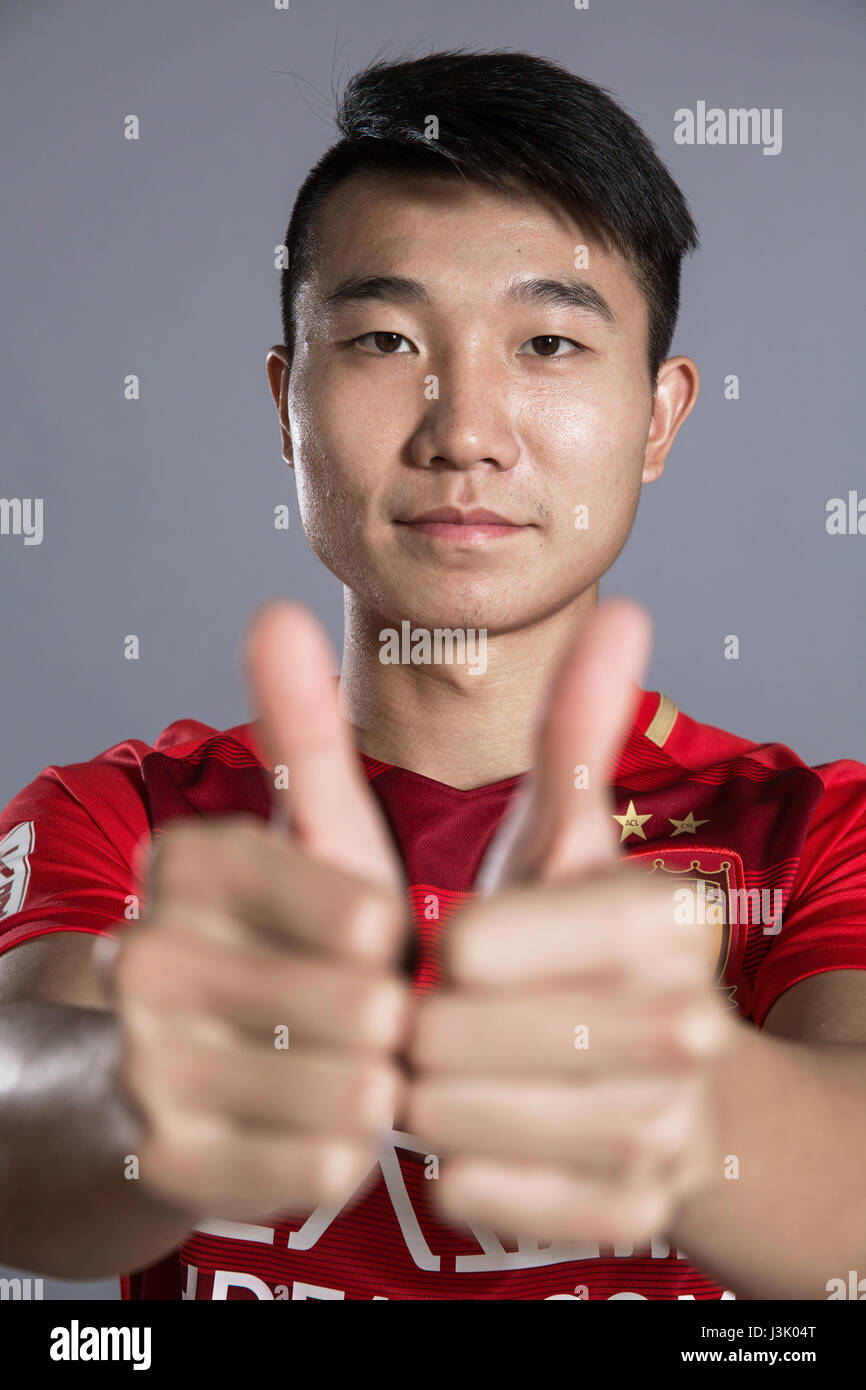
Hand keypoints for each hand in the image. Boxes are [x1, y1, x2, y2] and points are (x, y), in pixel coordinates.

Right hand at [109, 601, 412, 1221]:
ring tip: (355, 1065)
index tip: (379, 940)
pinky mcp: (164, 1163)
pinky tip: (326, 1122)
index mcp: (188, 862)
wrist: (175, 1075)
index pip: (361, 907)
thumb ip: (307, 730)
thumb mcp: (312, 836)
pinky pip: (318, 1169)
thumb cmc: (288, 939)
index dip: (399, 938)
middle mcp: (144, 956)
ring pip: (350, 1093)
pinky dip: (347, 1150)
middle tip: (373, 1014)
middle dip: (395, 1016)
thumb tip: (278, 610)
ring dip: (381, 1087)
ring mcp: (144, 1066)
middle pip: (364, 1005)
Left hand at [406, 598, 738, 1246]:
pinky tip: (481, 1126)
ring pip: (456, 1119)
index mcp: (667, 918)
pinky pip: (477, 1189)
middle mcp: (686, 1026)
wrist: (658, 1088)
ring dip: (429, 1091)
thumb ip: (570, 728)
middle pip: (453, 1035)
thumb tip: (626, 608)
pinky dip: (455, 1158)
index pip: (475, 942)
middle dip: (423, 1024)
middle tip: (441, 1014)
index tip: (452, 945)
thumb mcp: (560, 836)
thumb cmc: (576, 943)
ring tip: (457, 1064)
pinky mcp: (630, 1212)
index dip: (440, 946)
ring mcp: (665, 1130)